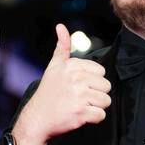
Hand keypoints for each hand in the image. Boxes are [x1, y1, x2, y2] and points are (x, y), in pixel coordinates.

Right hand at [14, 23, 111, 144]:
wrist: (37, 118)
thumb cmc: (48, 93)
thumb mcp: (54, 66)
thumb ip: (62, 47)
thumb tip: (61, 26)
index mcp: (73, 66)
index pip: (101, 72)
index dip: (93, 81)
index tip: (80, 87)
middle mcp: (77, 79)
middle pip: (106, 86)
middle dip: (97, 95)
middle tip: (81, 99)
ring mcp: (79, 96)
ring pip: (106, 101)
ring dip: (97, 107)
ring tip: (82, 107)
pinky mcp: (81, 113)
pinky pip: (101, 115)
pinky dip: (94, 118)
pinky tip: (82, 116)